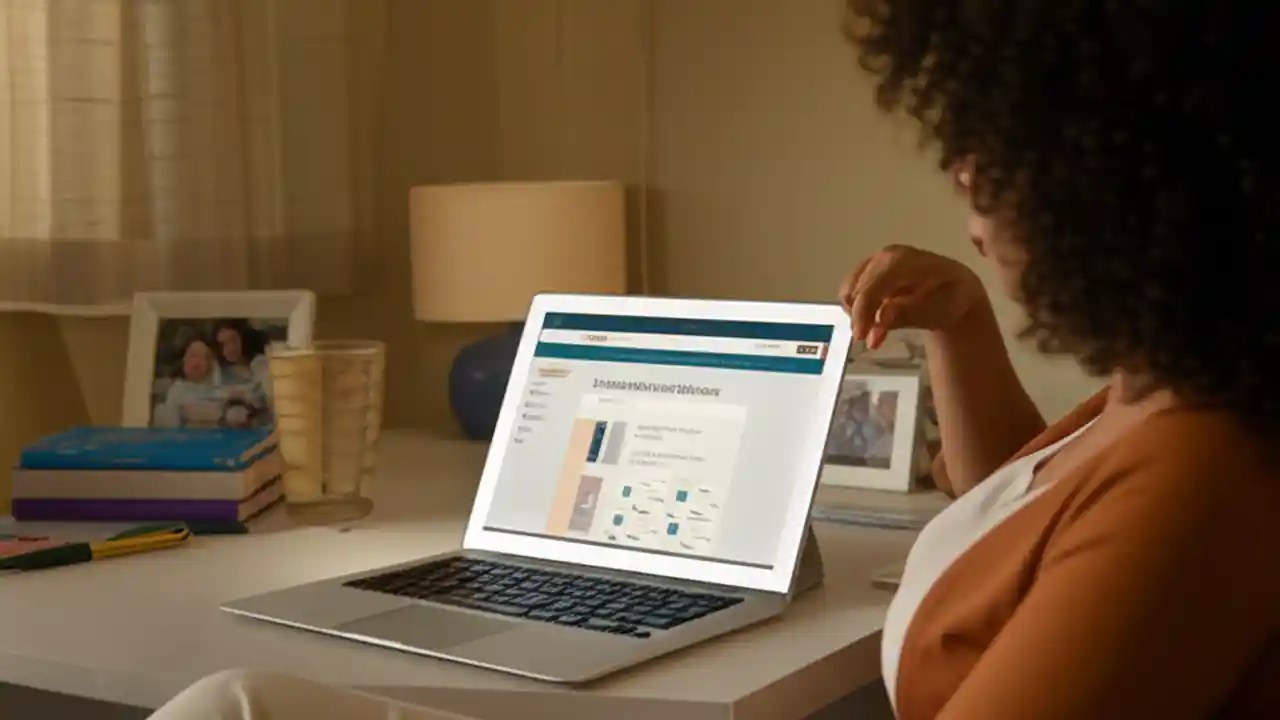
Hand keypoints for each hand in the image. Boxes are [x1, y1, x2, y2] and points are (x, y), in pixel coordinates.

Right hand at [838, 245, 987, 348]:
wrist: (955, 291)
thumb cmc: (951, 299)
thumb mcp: (940, 309)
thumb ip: (911, 314)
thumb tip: (882, 318)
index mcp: (904, 260)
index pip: (872, 284)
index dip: (862, 310)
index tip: (860, 336)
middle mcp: (885, 257)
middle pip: (856, 288)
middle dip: (860, 318)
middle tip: (873, 340)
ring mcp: (875, 262)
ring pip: (849, 291)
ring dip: (858, 315)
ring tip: (878, 332)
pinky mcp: (868, 272)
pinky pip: (852, 293)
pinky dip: (858, 312)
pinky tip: (875, 326)